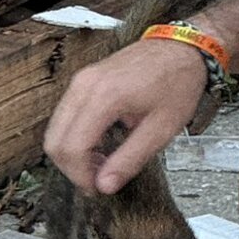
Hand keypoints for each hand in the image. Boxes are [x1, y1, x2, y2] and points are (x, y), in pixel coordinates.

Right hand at [44, 38, 208, 193]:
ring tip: (101, 165)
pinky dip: (74, 137)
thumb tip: (105, 185)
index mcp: (105, 96)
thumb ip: (130, 159)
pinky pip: (65, 115)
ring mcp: (81, 80)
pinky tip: (98, 147)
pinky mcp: (83, 80)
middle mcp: (85, 85)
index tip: (96, 189)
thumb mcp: (161, 129)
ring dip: (71, 153)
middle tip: (97, 181)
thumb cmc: (178, 83)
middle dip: (71, 168)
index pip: (72, 147)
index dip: (80, 175)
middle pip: (55, 139)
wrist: (183, 49)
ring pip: (56, 128)